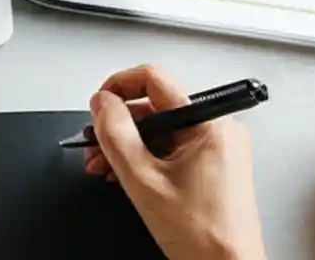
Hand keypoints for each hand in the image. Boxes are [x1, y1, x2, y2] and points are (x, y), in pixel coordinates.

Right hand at [84, 66, 266, 259]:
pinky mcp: (214, 164)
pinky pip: (173, 147)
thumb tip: (102, 103)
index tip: (99, 105)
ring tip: (105, 165)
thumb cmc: (204, 237)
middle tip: (95, 145)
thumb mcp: (144, 181)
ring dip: (128, 144)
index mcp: (210, 124)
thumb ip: (116, 135)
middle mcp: (219, 129)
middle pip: (155, 107)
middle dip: (119, 125)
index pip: (155, 79)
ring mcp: (218, 147)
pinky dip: (146, 157)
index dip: (119, 87)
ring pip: (161, 130)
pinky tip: (127, 174)